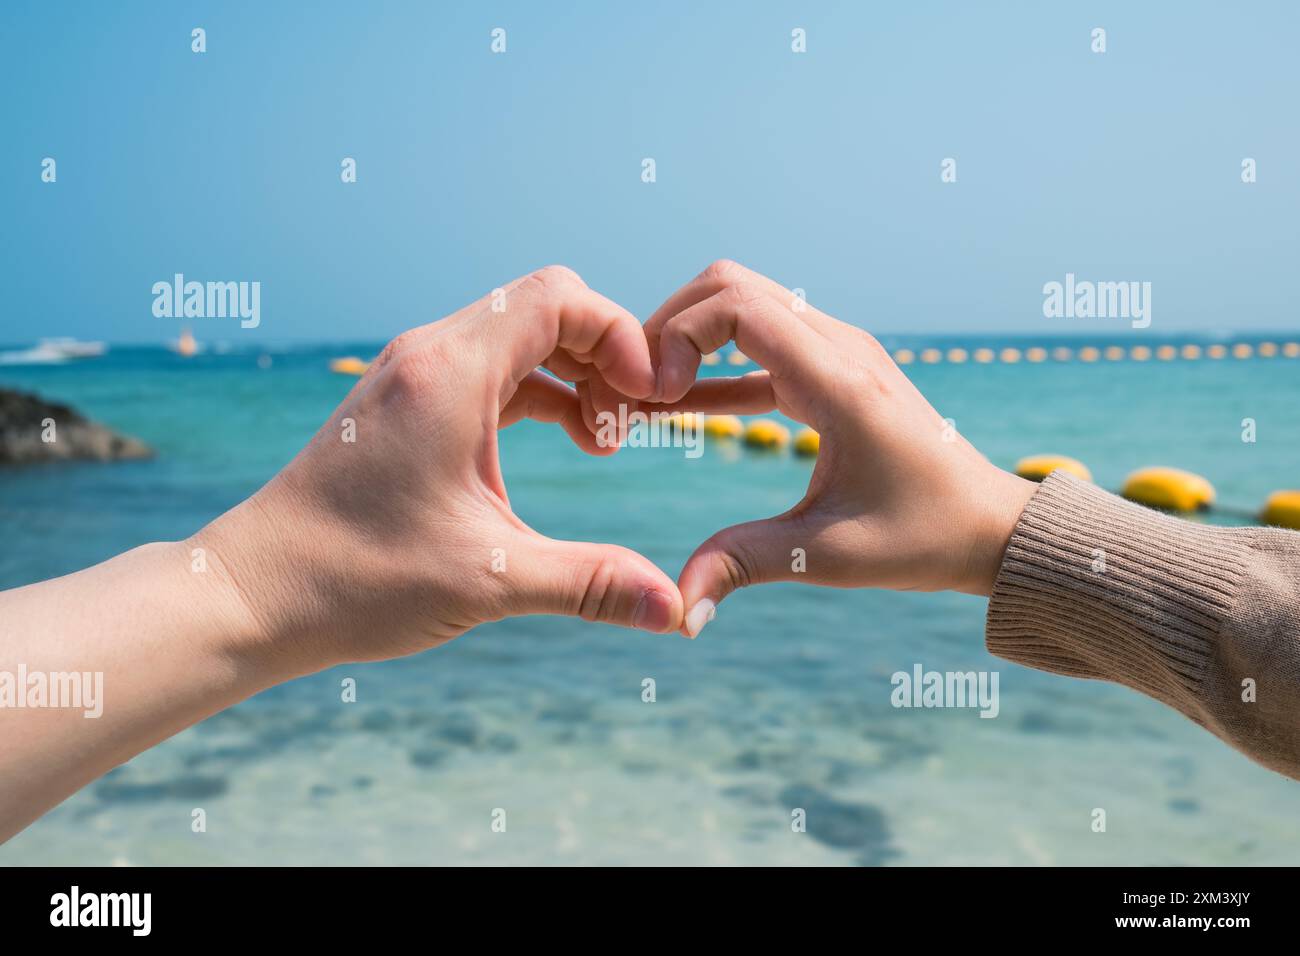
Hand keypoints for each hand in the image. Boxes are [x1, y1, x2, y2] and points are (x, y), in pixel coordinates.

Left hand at [194, 266, 684, 677]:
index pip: (559, 297)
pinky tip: (562, 442)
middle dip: (604, 355)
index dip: (621, 336)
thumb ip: (590, 583)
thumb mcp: (488, 580)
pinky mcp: (404, 403)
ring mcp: (412, 374)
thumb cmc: (356, 580)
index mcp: (450, 373)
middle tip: (627, 428)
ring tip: (601, 443)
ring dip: (573, 376)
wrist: (253, 593)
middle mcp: (428, 354)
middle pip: (544, 306)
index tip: (644, 403)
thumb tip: (675, 608)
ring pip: (518, 336)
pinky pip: (491, 369)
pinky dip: (538, 392)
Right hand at [640, 260, 1037, 635]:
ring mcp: (837, 352)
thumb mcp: (829, 556)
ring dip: (686, 343)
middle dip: (668, 327)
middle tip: (632, 392)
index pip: (737, 304)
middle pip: (729, 286)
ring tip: (640, 401)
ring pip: (741, 305)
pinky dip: (712, 366)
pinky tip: (675, 408)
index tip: (654, 400)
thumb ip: (745, 565)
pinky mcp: (831, 371)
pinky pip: (758, 346)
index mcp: (839, 381)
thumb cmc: (924, 538)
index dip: (677, 336)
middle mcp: (839, 348)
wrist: (989, 527)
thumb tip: (678, 611)